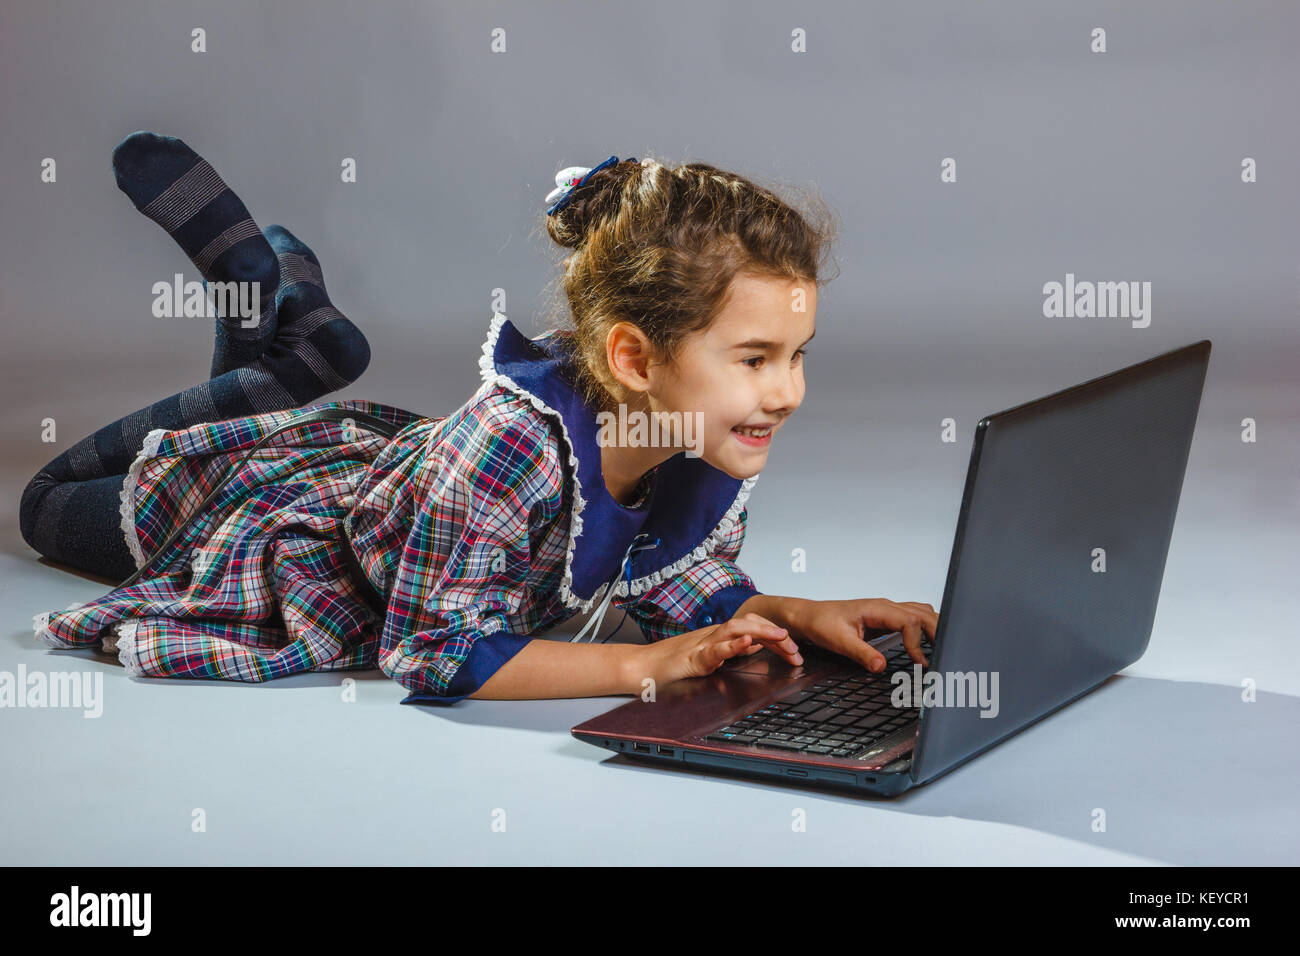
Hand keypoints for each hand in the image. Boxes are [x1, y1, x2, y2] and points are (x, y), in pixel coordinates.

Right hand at [641, 613, 803, 687]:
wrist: (641, 668)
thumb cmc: (671, 665)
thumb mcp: (710, 657)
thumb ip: (733, 650)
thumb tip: (758, 645)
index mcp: (719, 636)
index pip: (753, 628)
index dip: (775, 634)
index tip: (795, 649)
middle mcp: (713, 635)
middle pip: (750, 624)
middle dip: (775, 634)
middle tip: (796, 649)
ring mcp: (702, 644)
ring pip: (735, 629)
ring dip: (761, 632)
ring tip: (781, 637)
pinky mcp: (692, 658)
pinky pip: (714, 649)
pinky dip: (731, 645)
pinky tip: (746, 644)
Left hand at [791, 598, 938, 672]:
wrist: (810, 616)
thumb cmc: (821, 624)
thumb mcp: (838, 641)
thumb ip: (861, 654)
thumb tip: (881, 667)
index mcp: (876, 609)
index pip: (909, 620)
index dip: (917, 642)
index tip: (919, 662)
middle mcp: (886, 606)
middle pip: (923, 613)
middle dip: (937, 633)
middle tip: (943, 657)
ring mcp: (888, 610)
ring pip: (922, 612)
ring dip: (934, 628)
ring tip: (941, 650)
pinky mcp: (887, 617)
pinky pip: (914, 617)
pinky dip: (925, 628)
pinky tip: (928, 644)